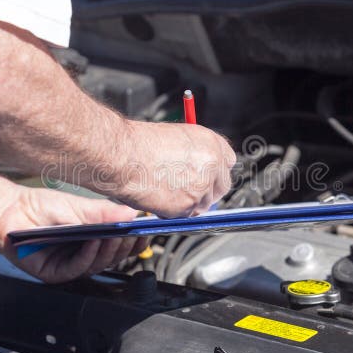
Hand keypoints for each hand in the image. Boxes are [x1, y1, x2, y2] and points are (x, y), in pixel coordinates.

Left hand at [0, 185, 147, 282]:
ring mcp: (69, 267)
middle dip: (125, 246)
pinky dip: (88, 255)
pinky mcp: (54, 274)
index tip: (146, 232)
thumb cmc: (40, 208)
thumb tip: (133, 212)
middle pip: (113, 258)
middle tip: (133, 233)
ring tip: (116, 235)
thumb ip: (105, 212)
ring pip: (98, 265)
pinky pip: (77, 268)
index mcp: (92, 242)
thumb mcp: (79, 206)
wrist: (9, 211)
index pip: (120, 247)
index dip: (135, 242)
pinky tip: (94, 241)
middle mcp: (83, 257)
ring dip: (109, 250)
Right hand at [115, 121, 236, 217]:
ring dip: (190, 203)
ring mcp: (201, 187)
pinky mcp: (188, 206)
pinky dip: (175, 212)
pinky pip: (187, 215)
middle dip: (208, 191)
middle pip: (222, 186)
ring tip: (167, 191)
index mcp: (210, 144)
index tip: (208, 176)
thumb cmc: (140, 145)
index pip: (227, 162)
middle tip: (190, 190)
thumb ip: (193, 153)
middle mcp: (211, 165)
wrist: (124, 157)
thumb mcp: (176, 138)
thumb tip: (196, 165)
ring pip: (204, 205)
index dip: (215, 171)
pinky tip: (160, 197)